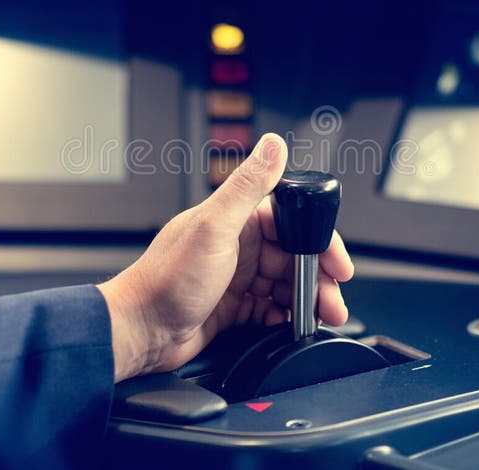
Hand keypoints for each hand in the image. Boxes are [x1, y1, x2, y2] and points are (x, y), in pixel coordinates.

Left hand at [96, 133, 353, 381]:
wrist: (140, 333)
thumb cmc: (166, 281)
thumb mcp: (214, 227)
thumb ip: (247, 186)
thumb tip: (273, 144)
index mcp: (237, 220)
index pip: (293, 223)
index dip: (319, 242)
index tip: (338, 262)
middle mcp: (238, 246)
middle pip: (295, 259)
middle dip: (319, 280)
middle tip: (332, 301)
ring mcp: (235, 277)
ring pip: (287, 286)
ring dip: (307, 302)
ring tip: (320, 317)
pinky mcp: (232, 307)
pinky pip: (270, 310)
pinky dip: (284, 319)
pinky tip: (287, 327)